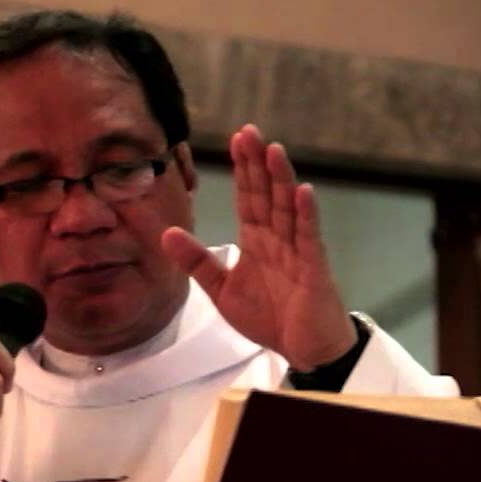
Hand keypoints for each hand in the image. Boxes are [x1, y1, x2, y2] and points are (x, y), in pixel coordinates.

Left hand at [160, 124, 355, 371]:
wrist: (304, 349)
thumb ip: (196, 261)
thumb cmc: (270, 316)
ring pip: (288, 209)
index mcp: (257, 240)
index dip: (242, 169)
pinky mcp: (314, 269)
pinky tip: (303, 192)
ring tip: (273, 150)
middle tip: (248, 131)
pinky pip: (310, 239)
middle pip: (267, 194)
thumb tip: (166, 233)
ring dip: (281, 180)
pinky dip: (306, 215)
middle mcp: (278, 239)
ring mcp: (298, 251)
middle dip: (257, 164)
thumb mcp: (221, 289)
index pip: (248, 197)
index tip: (235, 139)